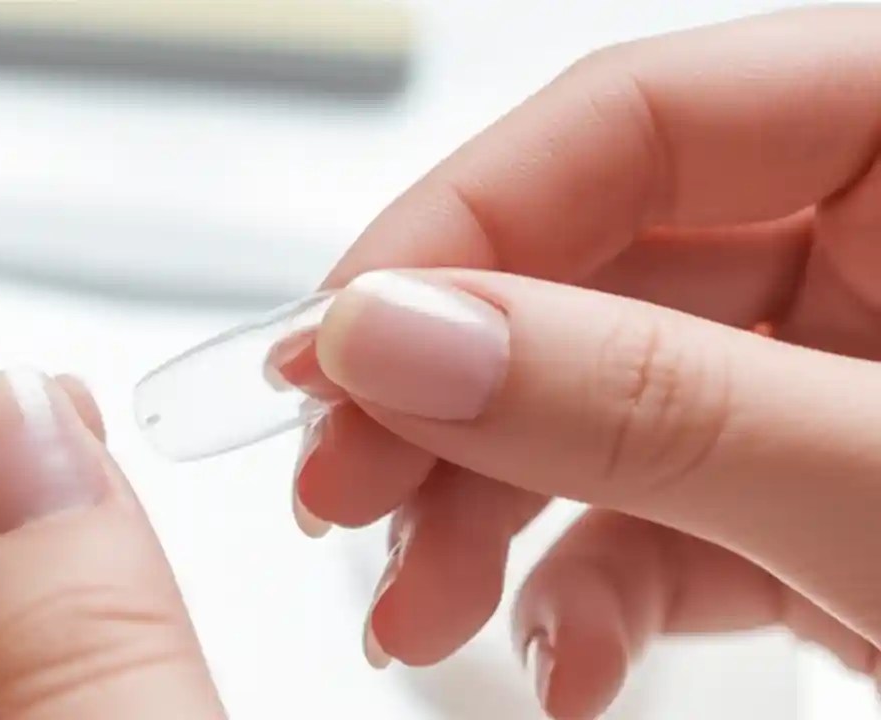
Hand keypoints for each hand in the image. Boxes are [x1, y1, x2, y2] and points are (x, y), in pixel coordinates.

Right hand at [295, 6, 880, 717]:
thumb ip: (645, 404)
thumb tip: (400, 334)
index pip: (640, 120)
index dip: (459, 225)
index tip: (338, 342)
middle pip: (588, 271)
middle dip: (448, 393)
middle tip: (338, 484)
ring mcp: (844, 379)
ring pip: (596, 402)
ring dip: (486, 510)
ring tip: (418, 602)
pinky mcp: (818, 498)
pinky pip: (656, 511)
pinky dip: (580, 589)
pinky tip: (548, 658)